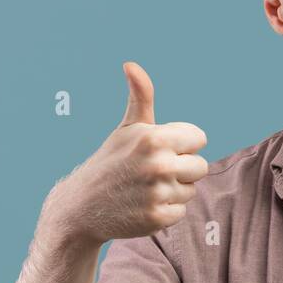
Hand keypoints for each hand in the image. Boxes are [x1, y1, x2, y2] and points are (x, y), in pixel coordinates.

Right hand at [42, 62, 207, 248]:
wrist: (82, 206)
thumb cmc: (111, 160)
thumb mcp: (127, 127)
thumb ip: (140, 97)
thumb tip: (131, 64)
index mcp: (154, 137)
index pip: (199, 138)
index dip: (181, 144)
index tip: (159, 150)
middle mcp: (158, 164)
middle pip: (200, 166)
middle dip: (180, 168)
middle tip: (151, 172)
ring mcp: (158, 193)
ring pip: (191, 189)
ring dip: (173, 190)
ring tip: (144, 188)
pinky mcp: (157, 218)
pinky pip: (181, 211)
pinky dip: (165, 210)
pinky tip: (143, 205)